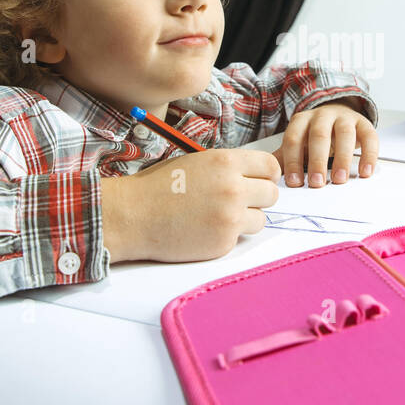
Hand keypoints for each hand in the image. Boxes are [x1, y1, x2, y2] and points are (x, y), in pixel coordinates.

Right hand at [101, 149, 280, 262]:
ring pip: (261, 219)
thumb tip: (254, 175)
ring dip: (246, 219)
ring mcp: (230, 217)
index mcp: (226, 162)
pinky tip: (205, 229)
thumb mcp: (197, 162)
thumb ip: (227, 167)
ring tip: (219, 216)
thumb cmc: (160, 186)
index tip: (257, 181)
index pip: (270, 167)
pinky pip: (240, 238)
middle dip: (258, 199)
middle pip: (272, 194)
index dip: (265, 175)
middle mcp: (233, 188)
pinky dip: (227, 236)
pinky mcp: (223, 242)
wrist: (133, 215)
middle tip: (239, 202)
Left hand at [276, 102, 378, 187]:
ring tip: (339, 180)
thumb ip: (285, 158)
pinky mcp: (364, 123)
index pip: (294, 139)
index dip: (293, 161)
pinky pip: (369, 137)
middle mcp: (322, 116)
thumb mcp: (299, 144)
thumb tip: (268, 178)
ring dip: (342, 158)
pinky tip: (365, 172)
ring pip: (344, 134)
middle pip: (319, 135)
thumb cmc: (314, 136)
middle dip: (317, 160)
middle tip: (317, 183)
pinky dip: (369, 155)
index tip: (295, 183)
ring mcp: (344, 118)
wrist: (337, 114)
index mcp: (301, 120)